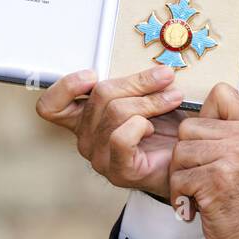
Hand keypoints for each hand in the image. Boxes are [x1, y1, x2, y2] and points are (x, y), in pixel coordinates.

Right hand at [36, 65, 190, 199]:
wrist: (188, 160)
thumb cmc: (167, 129)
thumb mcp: (146, 96)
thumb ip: (136, 82)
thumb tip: (153, 67)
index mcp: (84, 120)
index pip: (51, 106)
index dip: (66, 86)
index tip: (92, 75)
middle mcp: (86, 140)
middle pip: (100, 95)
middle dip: (139, 82)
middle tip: (165, 78)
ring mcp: (100, 158)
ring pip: (116, 112)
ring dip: (151, 101)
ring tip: (172, 99)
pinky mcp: (119, 171)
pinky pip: (122, 137)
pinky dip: (142, 125)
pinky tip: (154, 128)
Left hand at [169, 82, 238, 238]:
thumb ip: (234, 132)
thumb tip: (202, 112)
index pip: (220, 93)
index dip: (206, 115)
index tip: (210, 142)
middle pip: (189, 126)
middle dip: (187, 154)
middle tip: (200, 176)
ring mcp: (233, 158)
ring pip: (180, 151)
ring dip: (181, 177)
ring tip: (198, 192)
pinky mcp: (215, 181)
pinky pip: (178, 177)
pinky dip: (180, 196)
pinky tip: (195, 207)